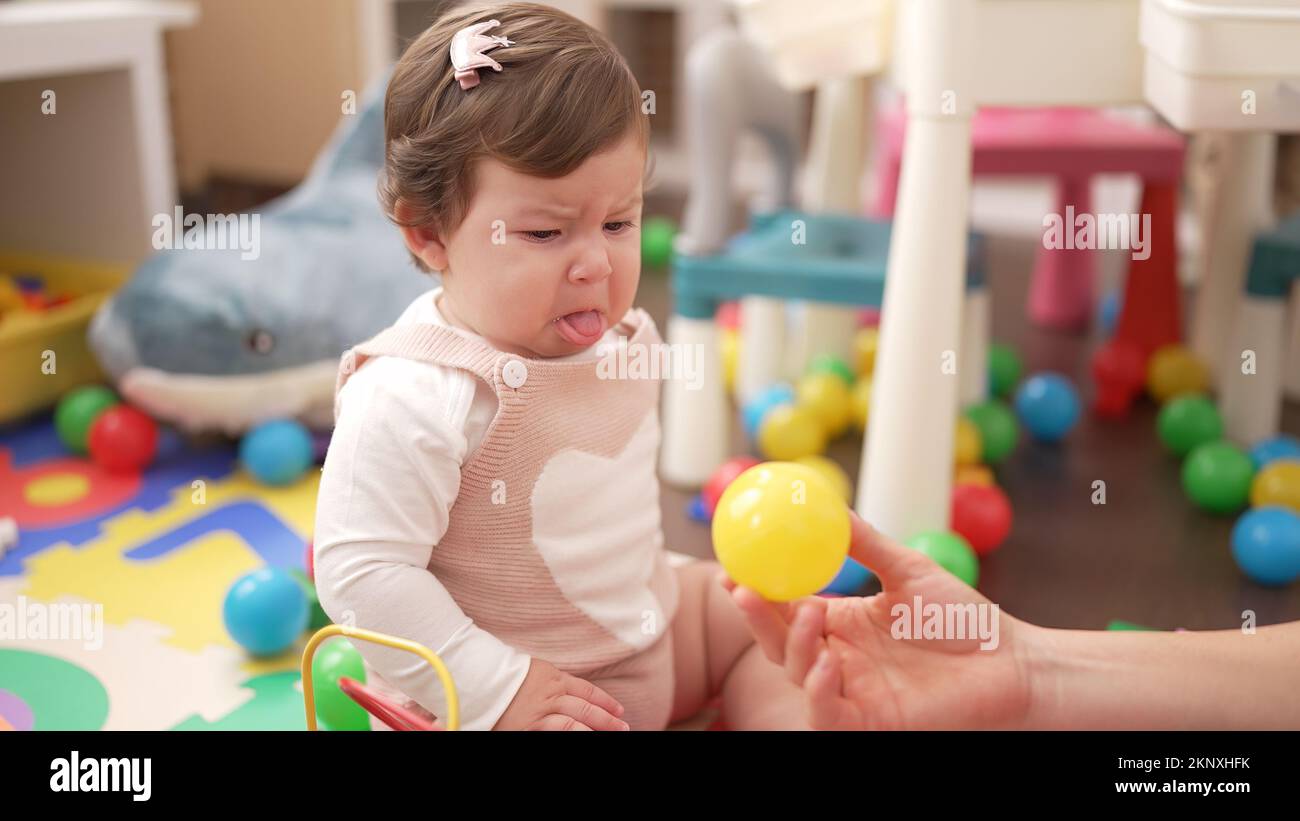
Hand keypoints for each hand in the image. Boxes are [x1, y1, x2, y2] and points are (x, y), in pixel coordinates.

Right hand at [493, 657, 628, 729]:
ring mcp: (541, 713)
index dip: (604, 701)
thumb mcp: (530, 669)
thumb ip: (548, 680)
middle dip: (607, 718)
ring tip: (614, 734)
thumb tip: (563, 689)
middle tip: (623, 726)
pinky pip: (559, 733)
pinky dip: (575, 734)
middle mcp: (551, 695)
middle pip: (586, 709)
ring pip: (576, 724)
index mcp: (553, 678)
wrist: (478, 676)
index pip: (586, 691)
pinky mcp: (530, 728)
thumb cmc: (500, 671)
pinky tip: (585, 737)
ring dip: (596, 730)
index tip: (618, 708)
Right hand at [722, 511, 1039, 729]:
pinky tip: (829, 664)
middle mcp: (839, 658)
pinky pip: (829, 715)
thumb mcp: (908, 570)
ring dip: (794, 647)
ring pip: (799, 675)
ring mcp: (852, 692)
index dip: (756, 587)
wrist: (1011, 661)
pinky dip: (819, 693)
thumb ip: (866, 544)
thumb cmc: (964, 619)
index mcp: (842, 623)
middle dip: (755, 618)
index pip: (786, 606)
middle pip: (780, 641)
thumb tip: (828, 504)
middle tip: (743, 588)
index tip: (733, 561)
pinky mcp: (871, 723)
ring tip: (809, 617)